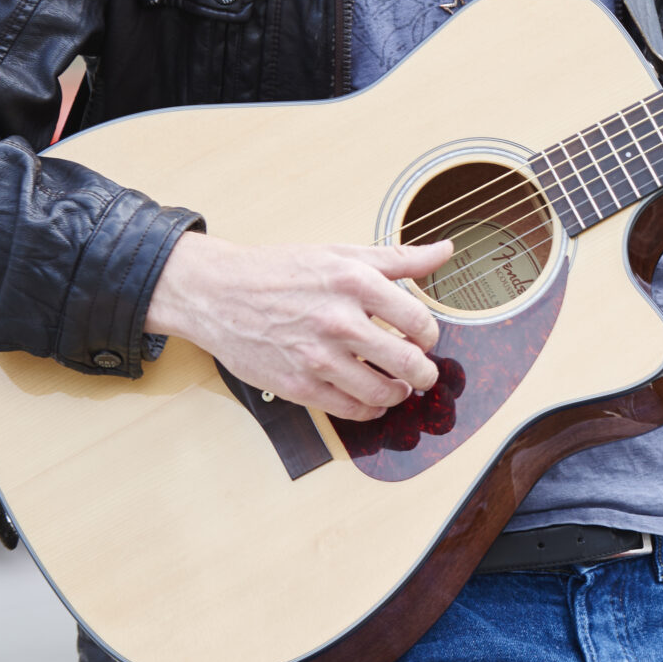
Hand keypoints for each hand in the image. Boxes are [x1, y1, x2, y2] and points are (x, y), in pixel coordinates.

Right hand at [144, 233, 453, 421]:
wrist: (218, 293)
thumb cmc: (281, 270)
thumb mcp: (342, 253)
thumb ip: (398, 258)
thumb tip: (445, 251)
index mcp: (355, 282)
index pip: (419, 320)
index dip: (430, 334)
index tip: (425, 338)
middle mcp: (339, 321)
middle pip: (407, 361)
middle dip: (424, 372)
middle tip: (424, 372)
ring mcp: (317, 357)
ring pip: (381, 392)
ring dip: (398, 394)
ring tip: (399, 387)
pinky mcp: (297, 385)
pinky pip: (349, 409)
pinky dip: (368, 410)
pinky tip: (370, 400)